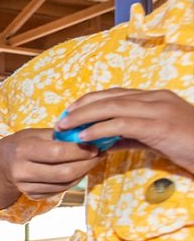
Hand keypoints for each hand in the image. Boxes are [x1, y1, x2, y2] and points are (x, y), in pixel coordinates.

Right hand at [0, 127, 103, 200]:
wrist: (0, 165)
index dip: (80, 151)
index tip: (95, 146)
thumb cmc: (22, 143)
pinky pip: (61, 190)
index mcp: (22, 150)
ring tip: (92, 161)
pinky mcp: (33, 195)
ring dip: (84, 172)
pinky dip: (74, 180)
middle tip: (100, 155)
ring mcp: (26, 186)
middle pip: (64, 172)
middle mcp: (22, 171)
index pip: (57, 153)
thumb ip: (60, 135)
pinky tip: (79, 170)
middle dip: (87, 164)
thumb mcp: (35, 133)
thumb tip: (89, 135)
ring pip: (65, 184)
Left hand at [57, 88, 193, 172]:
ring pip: (113, 106)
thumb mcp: (154, 138)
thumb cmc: (188, 147)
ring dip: (84, 117)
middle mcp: (156, 98)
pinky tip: (83, 136)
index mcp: (156, 98)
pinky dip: (99, 129)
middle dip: (82, 107)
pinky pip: (122, 124)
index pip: (116, 94)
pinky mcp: (159, 125)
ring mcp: (158, 109)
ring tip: (65, 127)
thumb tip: (102, 142)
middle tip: (61, 120)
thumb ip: (129, 136)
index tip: (70, 111)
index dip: (90, 101)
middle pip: (110, 97)